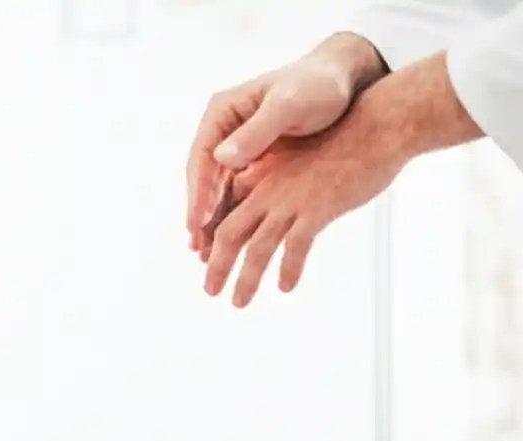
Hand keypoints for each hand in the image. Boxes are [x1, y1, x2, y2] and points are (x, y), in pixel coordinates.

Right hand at [188, 35, 381, 255]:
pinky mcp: (256, 158)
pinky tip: (230, 241)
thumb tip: (221, 158)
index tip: (198, 222)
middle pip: (204, 179)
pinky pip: (237, 192)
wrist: (347, 79)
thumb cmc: (319, 85)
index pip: (201, 159)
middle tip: (199, 251)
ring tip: (207, 256)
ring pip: (218, 190)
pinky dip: (232, 215)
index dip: (198, 194)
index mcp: (222, 112)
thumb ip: (256, 131)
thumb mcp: (289, 105)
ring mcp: (238, 145)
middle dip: (201, 216)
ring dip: (213, 222)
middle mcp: (224, 130)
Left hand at [203, 103, 406, 306]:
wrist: (377, 125)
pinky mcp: (317, 208)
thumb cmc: (344, 141)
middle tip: (210, 290)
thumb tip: (274, 208)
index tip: (208, 262)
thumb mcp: (299, 161)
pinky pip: (295, 246)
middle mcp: (268, 189)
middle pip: (229, 233)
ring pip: (257, 247)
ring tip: (238, 302)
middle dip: (216, 265)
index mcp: (261, 176)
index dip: (214, 240)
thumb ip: (281, 183)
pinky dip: (288, 269)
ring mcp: (291, 200)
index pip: (227, 213)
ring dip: (246, 278)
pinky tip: (285, 286)